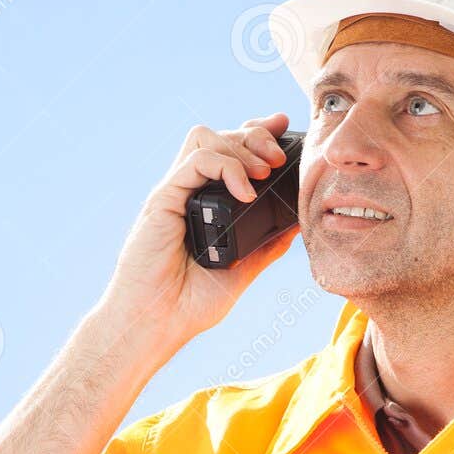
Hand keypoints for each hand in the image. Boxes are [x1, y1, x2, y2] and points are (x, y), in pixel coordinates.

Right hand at [105, 112, 299, 343]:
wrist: (157, 324)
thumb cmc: (189, 304)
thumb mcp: (242, 272)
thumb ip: (265, 247)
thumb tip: (296, 226)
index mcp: (206, 203)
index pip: (229, 151)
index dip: (255, 133)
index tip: (282, 128)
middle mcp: (188, 192)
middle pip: (220, 135)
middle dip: (255, 135)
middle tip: (279, 157)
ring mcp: (175, 194)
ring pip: (204, 138)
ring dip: (240, 146)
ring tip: (264, 172)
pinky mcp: (163, 200)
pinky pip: (194, 162)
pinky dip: (225, 168)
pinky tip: (246, 192)